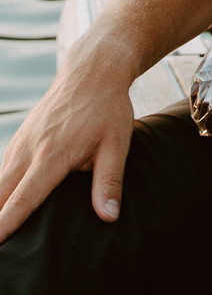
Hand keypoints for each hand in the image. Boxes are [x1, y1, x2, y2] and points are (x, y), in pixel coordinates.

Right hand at [0, 44, 134, 242]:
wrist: (92, 70)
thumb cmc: (108, 109)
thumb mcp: (117, 143)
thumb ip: (109, 181)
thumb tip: (109, 216)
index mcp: (53, 155)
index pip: (24, 198)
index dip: (6, 223)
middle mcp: (29, 151)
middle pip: (0, 194)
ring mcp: (20, 143)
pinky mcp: (18, 140)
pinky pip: (2, 171)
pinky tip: (1, 206)